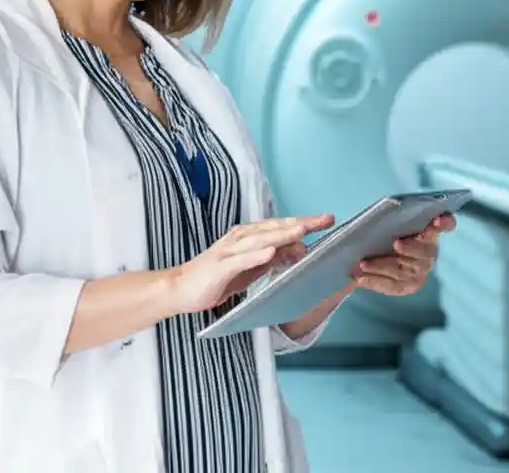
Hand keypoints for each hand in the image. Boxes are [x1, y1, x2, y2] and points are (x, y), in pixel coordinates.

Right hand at [169, 214, 333, 313]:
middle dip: (300, 223)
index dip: (304, 222)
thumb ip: (273, 257)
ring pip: (259, 239)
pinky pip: (240, 260)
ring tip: (302, 230)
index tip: (328, 219)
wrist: (180, 288)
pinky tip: (270, 251)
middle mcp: (239, 239)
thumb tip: (299, 248)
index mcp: (248, 237)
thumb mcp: (252, 268)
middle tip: (325, 219)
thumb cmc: (216, 278)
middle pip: (274, 228)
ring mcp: (228, 252)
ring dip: (281, 234)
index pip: (281, 227)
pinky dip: (255, 255)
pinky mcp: (219, 267)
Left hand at [352, 213, 457, 295]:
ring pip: (403, 270)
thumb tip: (352, 218)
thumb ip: (382, 218)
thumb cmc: (382, 233)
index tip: (437, 220)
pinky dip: (375, 281)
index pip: (445, 224)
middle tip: (396, 243)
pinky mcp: (408, 286)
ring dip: (382, 266)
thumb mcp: (383, 222)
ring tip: (363, 264)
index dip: (445, 222)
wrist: (375, 256)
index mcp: (428, 231)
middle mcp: (428, 252)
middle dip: (412, 248)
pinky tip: (360, 278)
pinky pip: (393, 285)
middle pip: (425, 252)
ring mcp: (419, 271)